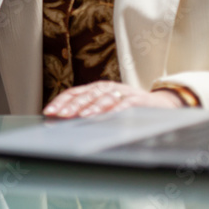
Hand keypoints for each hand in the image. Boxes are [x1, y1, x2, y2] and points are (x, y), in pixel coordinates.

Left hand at [43, 81, 184, 118]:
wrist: (160, 103)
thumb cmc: (127, 106)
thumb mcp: (106, 106)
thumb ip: (88, 111)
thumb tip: (65, 120)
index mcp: (96, 89)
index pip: (74, 92)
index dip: (61, 101)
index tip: (48, 111)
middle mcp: (107, 88)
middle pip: (86, 95)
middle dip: (72, 105)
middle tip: (61, 114)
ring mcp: (123, 92)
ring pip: (104, 98)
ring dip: (92, 107)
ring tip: (81, 115)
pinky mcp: (138, 100)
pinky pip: (125, 104)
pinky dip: (116, 109)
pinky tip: (107, 116)